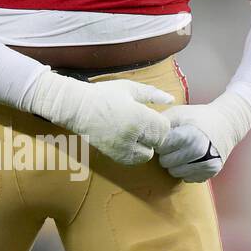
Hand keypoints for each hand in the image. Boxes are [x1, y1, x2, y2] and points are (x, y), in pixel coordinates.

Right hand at [28, 72, 172, 165]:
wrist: (78, 108)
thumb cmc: (105, 95)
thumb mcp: (130, 89)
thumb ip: (152, 94)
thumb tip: (171, 99)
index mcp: (139, 116)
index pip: (164, 128)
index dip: (160, 122)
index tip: (151, 117)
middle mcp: (132, 135)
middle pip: (158, 142)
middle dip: (154, 134)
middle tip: (143, 126)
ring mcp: (122, 147)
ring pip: (147, 154)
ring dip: (145, 146)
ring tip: (136, 134)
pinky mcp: (114, 156)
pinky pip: (133, 161)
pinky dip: (134, 153)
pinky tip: (128, 141)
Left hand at [157, 99, 242, 181]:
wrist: (227, 123)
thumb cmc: (198, 117)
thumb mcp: (178, 113)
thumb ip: (159, 123)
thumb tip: (141, 133)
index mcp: (188, 135)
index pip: (160, 148)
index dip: (161, 142)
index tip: (169, 136)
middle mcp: (198, 152)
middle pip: (165, 162)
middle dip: (167, 154)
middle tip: (177, 144)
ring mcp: (206, 164)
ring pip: (174, 173)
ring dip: (176, 164)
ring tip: (184, 151)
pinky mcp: (210, 172)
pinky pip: (187, 178)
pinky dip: (187, 170)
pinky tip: (193, 159)